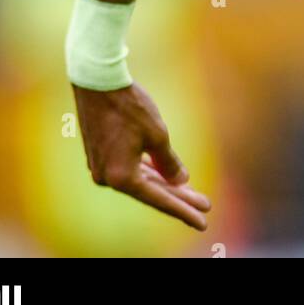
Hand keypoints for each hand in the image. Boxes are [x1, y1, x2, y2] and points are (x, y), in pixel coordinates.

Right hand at [73, 81, 210, 229]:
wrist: (98, 83)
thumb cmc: (130, 107)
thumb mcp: (157, 135)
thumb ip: (169, 163)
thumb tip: (180, 181)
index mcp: (121, 177)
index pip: (159, 199)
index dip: (183, 210)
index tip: (203, 221)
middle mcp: (107, 178)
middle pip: (151, 191)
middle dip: (180, 199)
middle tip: (205, 206)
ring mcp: (102, 167)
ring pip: (140, 180)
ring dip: (165, 185)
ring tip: (191, 193)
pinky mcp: (100, 155)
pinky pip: (130, 169)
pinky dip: (149, 172)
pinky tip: (165, 176)